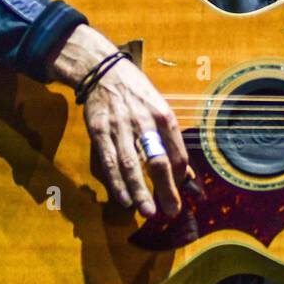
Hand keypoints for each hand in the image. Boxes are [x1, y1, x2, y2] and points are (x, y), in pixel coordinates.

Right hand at [49, 25, 187, 215]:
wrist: (104, 72)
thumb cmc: (137, 93)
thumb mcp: (160, 108)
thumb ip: (171, 139)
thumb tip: (183, 171)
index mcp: (164, 116)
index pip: (177, 152)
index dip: (181, 175)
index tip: (182, 191)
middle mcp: (144, 123)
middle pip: (157, 161)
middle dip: (166, 189)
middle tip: (172, 211)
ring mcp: (120, 128)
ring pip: (131, 165)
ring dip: (140, 192)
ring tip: (148, 212)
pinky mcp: (99, 133)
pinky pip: (109, 162)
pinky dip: (117, 183)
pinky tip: (124, 200)